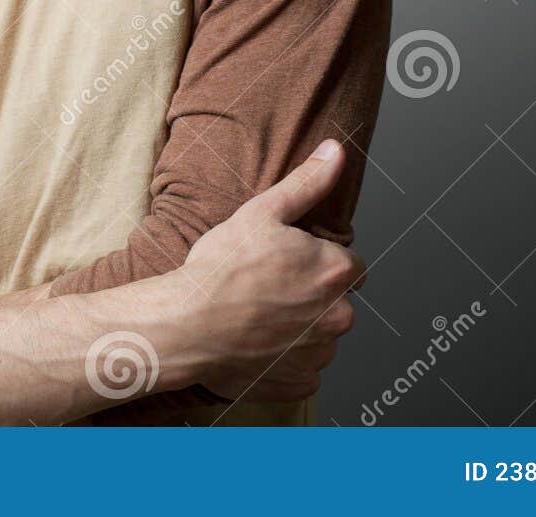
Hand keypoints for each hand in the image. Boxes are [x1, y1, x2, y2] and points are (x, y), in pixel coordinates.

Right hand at [174, 139, 365, 401]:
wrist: (187, 325)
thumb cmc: (221, 268)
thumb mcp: (262, 212)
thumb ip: (307, 183)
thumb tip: (335, 151)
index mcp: (337, 271)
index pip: (349, 265)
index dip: (317, 262)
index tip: (286, 264)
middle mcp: (340, 315)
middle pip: (336, 302)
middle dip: (311, 297)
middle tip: (267, 290)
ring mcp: (321, 354)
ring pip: (319, 337)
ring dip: (299, 329)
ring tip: (257, 318)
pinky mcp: (302, 384)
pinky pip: (302, 369)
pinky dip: (285, 360)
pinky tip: (255, 344)